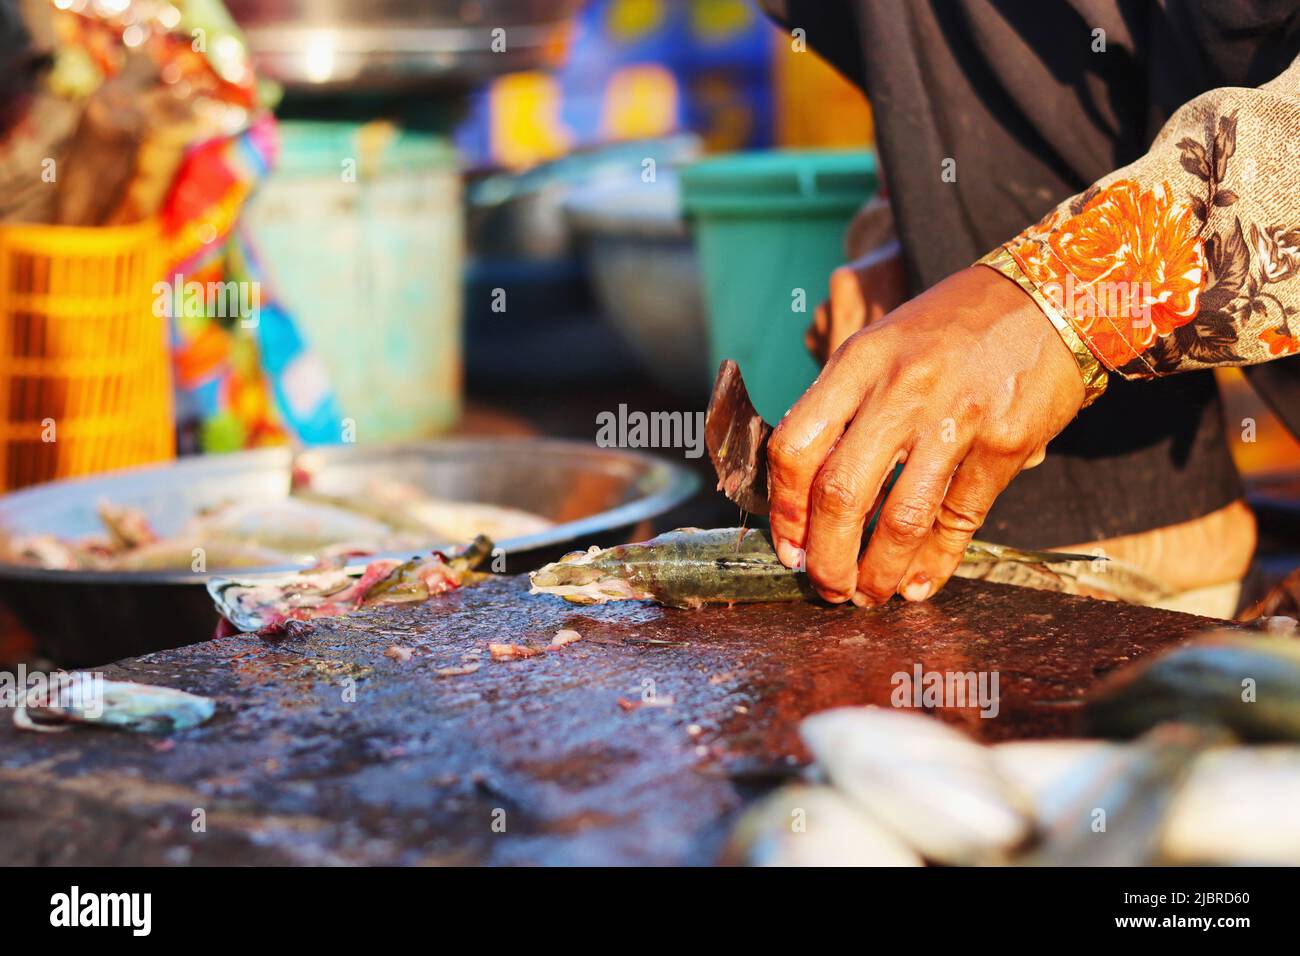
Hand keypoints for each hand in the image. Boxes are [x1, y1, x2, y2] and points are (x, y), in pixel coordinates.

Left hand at [767, 265, 1085, 605]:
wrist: (1049, 296)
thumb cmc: (951, 329)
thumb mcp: (881, 345)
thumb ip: (842, 406)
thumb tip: (805, 492)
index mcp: (858, 362)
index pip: (796, 447)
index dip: (785, 509)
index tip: (788, 547)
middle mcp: (901, 389)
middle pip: (840, 493)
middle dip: (825, 557)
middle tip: (825, 586)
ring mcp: (956, 418)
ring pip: (899, 518)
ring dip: (877, 572)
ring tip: (868, 595)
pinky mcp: (1006, 443)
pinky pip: (959, 520)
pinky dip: (934, 564)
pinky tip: (919, 586)